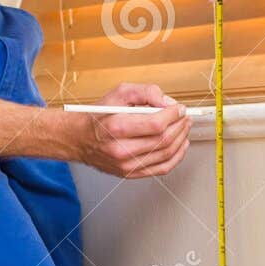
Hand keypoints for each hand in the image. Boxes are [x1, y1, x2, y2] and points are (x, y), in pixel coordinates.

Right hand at [76, 83, 190, 178]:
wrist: (79, 139)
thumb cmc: (98, 116)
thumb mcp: (118, 94)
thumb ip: (145, 92)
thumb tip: (167, 101)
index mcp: (116, 127)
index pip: (156, 124)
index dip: (174, 115)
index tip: (179, 108)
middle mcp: (121, 149)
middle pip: (163, 140)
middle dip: (180, 126)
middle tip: (185, 117)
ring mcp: (126, 165)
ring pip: (166, 154)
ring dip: (181, 139)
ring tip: (184, 127)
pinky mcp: (130, 173)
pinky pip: (162, 168)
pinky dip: (177, 156)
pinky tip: (180, 145)